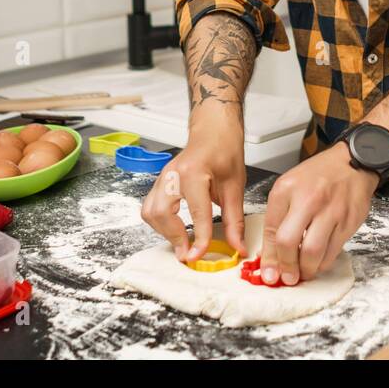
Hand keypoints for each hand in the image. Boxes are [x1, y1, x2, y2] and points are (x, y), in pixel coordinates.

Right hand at [140, 122, 246, 262]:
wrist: (213, 132)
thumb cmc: (224, 151)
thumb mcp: (235, 186)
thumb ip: (235, 220)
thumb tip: (238, 246)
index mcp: (194, 173)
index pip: (196, 213)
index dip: (199, 238)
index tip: (199, 255)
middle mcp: (173, 174)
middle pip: (161, 214)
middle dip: (173, 237)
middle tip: (188, 252)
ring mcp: (162, 177)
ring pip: (150, 212)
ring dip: (164, 231)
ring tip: (182, 241)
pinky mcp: (159, 182)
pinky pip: (150, 207)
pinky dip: (160, 223)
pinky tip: (175, 228)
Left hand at [258, 143, 377, 285]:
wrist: (352, 163)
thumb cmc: (318, 175)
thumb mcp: (290, 186)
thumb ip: (279, 215)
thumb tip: (271, 250)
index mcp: (287, 189)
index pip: (272, 229)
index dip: (269, 256)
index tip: (269, 272)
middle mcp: (308, 200)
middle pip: (289, 242)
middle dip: (286, 266)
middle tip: (286, 277)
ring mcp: (330, 211)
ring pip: (314, 252)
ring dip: (306, 269)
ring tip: (302, 273)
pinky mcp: (348, 222)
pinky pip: (333, 251)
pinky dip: (323, 263)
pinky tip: (318, 262)